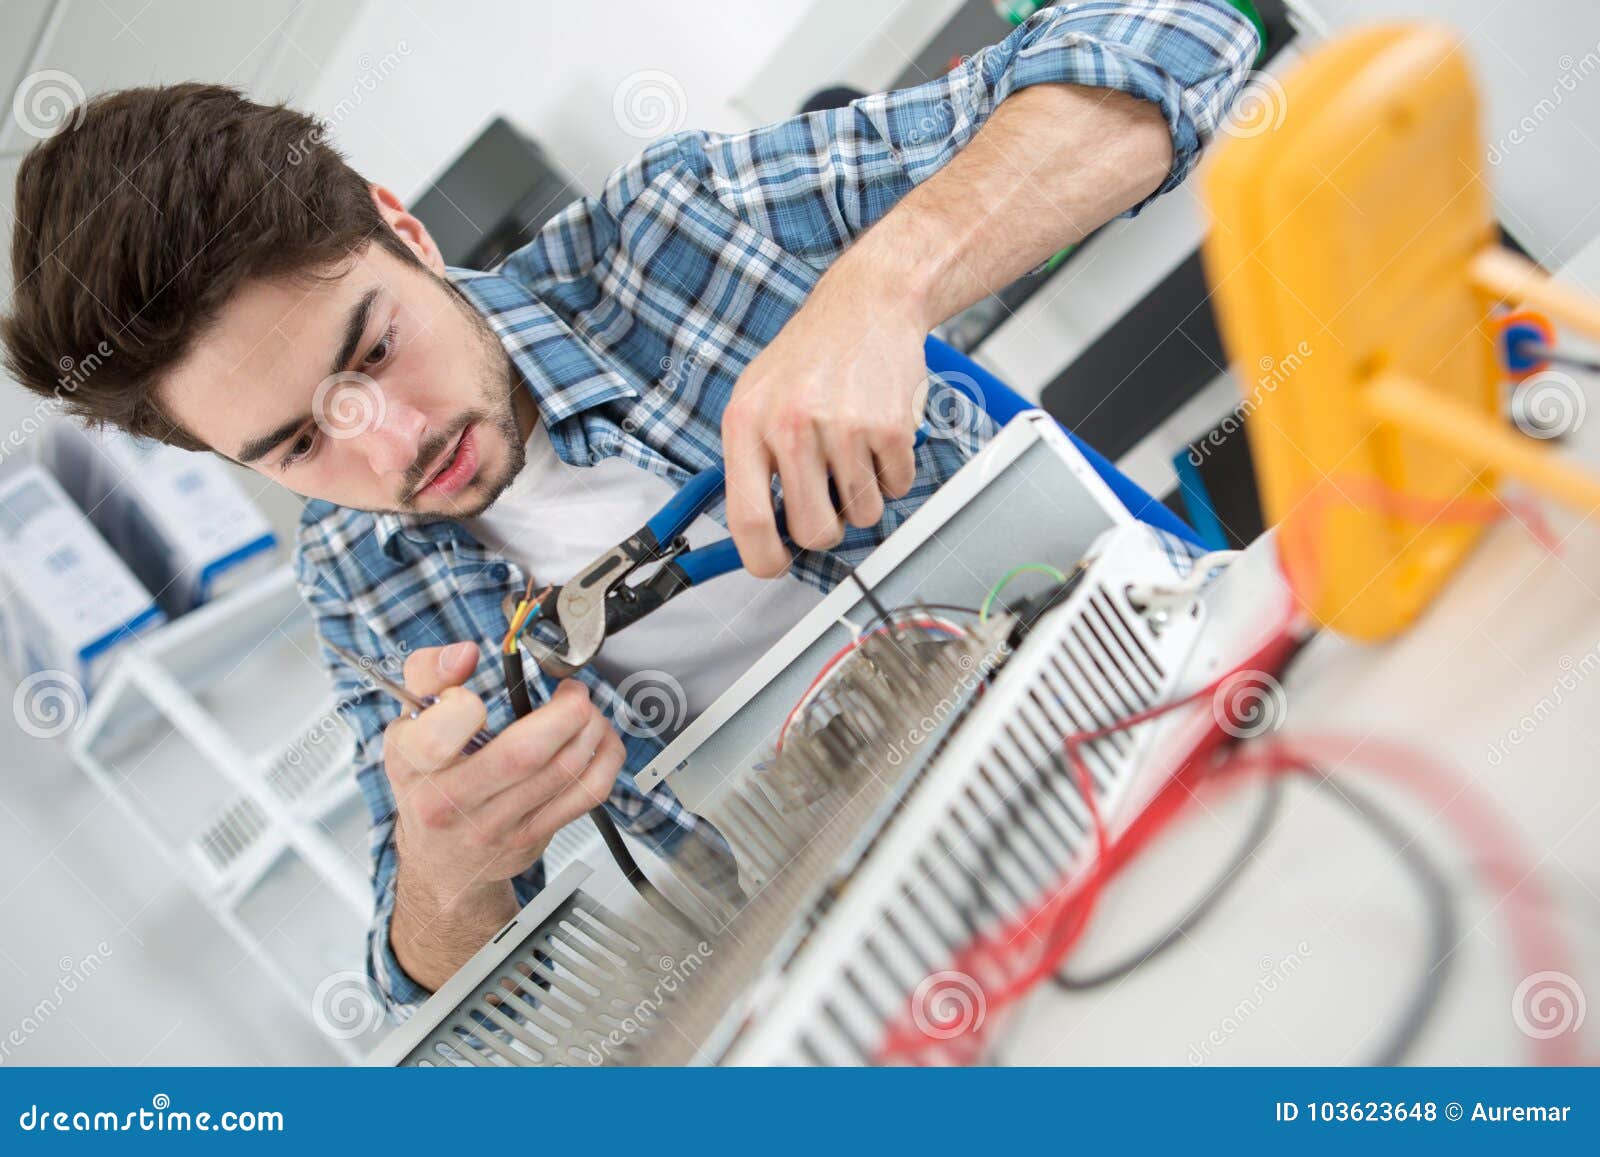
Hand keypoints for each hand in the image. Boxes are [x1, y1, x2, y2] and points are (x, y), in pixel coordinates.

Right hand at [383, 642, 624, 904]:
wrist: (441, 862)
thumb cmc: (428, 784)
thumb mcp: (408, 727)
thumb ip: (428, 676)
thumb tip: (464, 653)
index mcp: (414, 767)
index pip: (437, 736)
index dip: (464, 705)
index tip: (476, 697)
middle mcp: (454, 801)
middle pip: (523, 754)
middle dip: (563, 712)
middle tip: (569, 692)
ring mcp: (499, 823)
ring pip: (564, 771)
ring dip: (589, 727)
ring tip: (584, 709)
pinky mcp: (535, 834)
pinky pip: (587, 793)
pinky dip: (605, 756)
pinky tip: (598, 738)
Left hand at [721, 277, 927, 577]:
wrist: (866, 305)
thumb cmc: (809, 357)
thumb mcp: (756, 399)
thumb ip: (751, 462)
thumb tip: (758, 531)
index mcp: (747, 424)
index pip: (747, 519)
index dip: (763, 557)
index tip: (776, 563)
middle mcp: (791, 426)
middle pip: (813, 531)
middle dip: (826, 530)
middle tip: (828, 503)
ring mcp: (842, 427)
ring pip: (861, 514)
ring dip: (863, 495)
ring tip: (852, 451)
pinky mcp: (888, 426)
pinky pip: (896, 487)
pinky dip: (893, 473)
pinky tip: (877, 436)